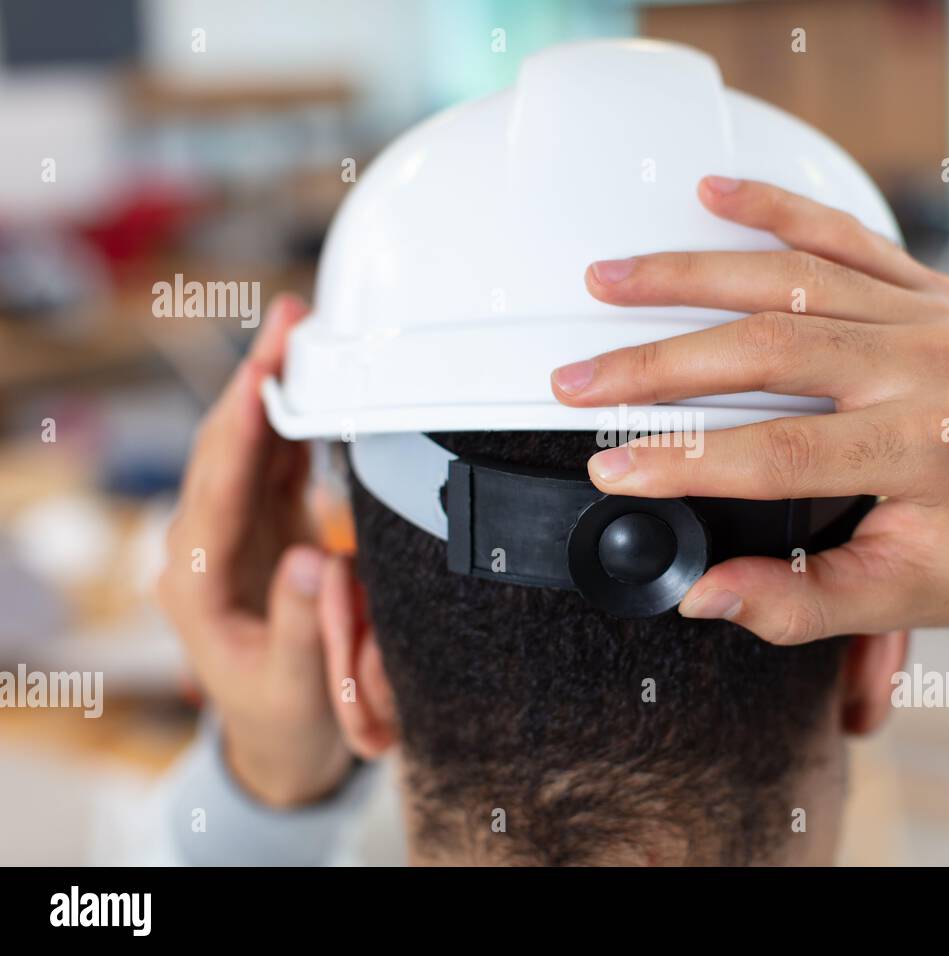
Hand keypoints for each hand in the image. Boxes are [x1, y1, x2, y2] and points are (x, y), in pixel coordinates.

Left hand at [157, 295, 353, 804]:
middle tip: (291, 320)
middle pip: (229, 446)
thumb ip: (298, 627)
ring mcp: (237, 534)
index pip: (218, 485)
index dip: (242, 423)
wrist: (286, 742)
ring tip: (305, 332)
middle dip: (257, 378)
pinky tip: (318, 384)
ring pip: (252, 445)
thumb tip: (315, 560)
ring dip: (277, 387)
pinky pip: (280, 464)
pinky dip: (300, 420)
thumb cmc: (284, 719)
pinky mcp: (270, 531)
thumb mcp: (291, 686)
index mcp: (198, 581)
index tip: (265, 371)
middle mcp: (208, 546)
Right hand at [551, 177, 948, 643]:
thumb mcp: (900, 600)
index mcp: (932, 451)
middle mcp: (935, 368)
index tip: (611, 465)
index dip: (684, 460)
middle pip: (770, 349)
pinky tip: (713, 193)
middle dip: (658, 365)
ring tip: (608, 281)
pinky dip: (775, 208)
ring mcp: (934, 316)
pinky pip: (844, 235)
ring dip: (689, 276)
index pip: (780, 454)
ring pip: (791, 278)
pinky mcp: (929, 288)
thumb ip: (797, 605)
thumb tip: (704, 592)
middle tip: (579, 378)